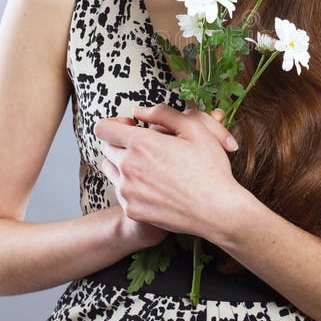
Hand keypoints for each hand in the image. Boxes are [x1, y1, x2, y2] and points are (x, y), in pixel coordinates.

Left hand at [93, 104, 241, 239]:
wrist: (217, 210)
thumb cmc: (210, 168)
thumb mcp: (194, 129)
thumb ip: (163, 113)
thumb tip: (138, 110)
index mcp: (141, 143)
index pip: (103, 128)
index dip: (114, 124)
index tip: (130, 126)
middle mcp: (128, 167)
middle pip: (106, 148)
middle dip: (120, 143)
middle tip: (144, 147)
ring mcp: (128, 191)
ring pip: (110, 170)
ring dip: (123, 164)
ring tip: (149, 166)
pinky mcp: (132, 210)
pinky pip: (121, 193)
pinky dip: (131, 187)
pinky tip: (154, 186)